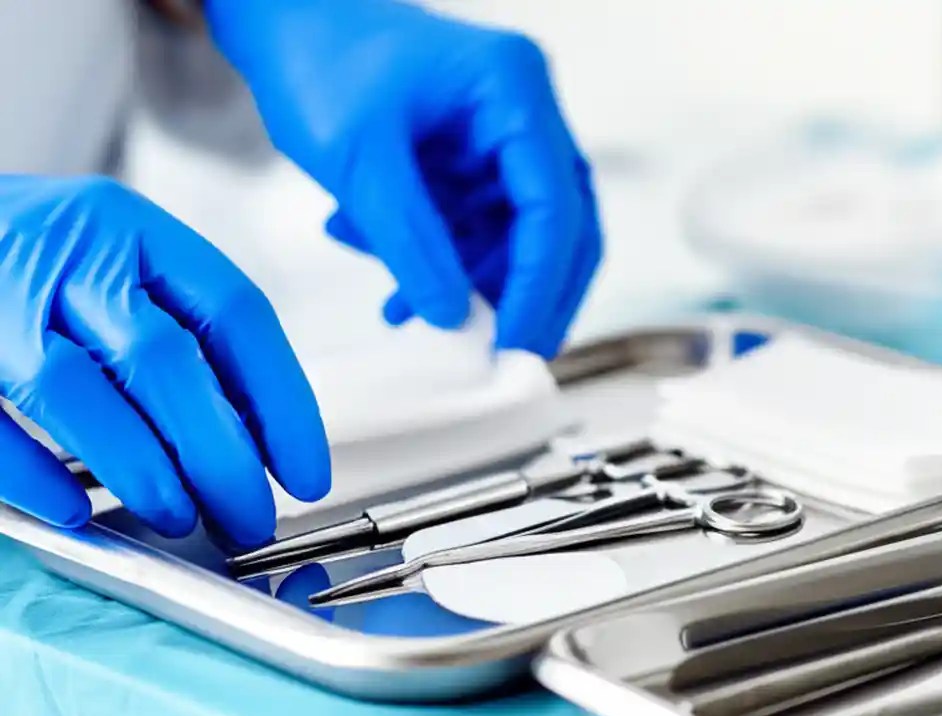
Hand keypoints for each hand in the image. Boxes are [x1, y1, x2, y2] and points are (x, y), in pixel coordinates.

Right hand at [0, 175, 329, 545]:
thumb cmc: (30, 250)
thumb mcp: (112, 258)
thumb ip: (178, 331)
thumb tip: (255, 441)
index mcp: (130, 229)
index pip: (232, 312)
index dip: (281, 402)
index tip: (306, 472)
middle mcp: (63, 254)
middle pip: (160, 357)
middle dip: (219, 453)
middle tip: (250, 518)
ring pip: (69, 389)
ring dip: (137, 466)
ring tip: (179, 517)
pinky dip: (31, 473)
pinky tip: (74, 513)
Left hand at [208, 0, 601, 357]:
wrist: (280, 21)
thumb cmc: (317, 60)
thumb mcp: (361, 161)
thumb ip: (412, 244)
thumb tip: (454, 319)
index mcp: (513, 92)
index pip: (554, 205)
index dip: (538, 284)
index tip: (512, 343)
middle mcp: (523, 111)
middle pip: (562, 223)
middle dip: (530, 294)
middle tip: (505, 355)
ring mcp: (501, 135)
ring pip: (520, 233)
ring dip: (475, 284)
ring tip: (409, 313)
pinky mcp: (472, 157)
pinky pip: (480, 227)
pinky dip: (447, 264)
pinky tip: (398, 290)